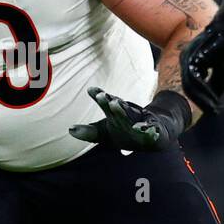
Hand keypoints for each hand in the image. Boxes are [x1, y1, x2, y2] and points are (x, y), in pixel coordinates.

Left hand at [69, 87, 190, 151]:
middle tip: (102, 96)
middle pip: (117, 107)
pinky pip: (149, 129)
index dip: (100, 97)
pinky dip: (146, 128)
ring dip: (122, 110)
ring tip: (115, 103)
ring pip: (130, 114)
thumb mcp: (104, 133)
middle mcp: (127, 114)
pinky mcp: (152, 129)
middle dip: (109, 101)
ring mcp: (139, 121)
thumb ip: (88, 132)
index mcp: (115, 113)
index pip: (106, 102)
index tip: (92, 90)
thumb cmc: (124, 130)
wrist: (154, 133)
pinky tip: (141, 128)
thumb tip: (70, 130)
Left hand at [179, 0, 223, 114]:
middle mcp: (186, 60)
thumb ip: (215, 80)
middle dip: (199, 103)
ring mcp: (187, 57)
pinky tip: (211, 97)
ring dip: (201, 98)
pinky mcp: (192, 55)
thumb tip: (214, 99)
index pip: (192, 86)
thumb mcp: (221, 66)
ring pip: (190, 84)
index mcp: (192, 63)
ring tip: (210, 109)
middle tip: (209, 113)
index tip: (209, 111)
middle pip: (188, 88)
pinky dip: (204, 89)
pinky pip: (195, 77)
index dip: (200, 100)